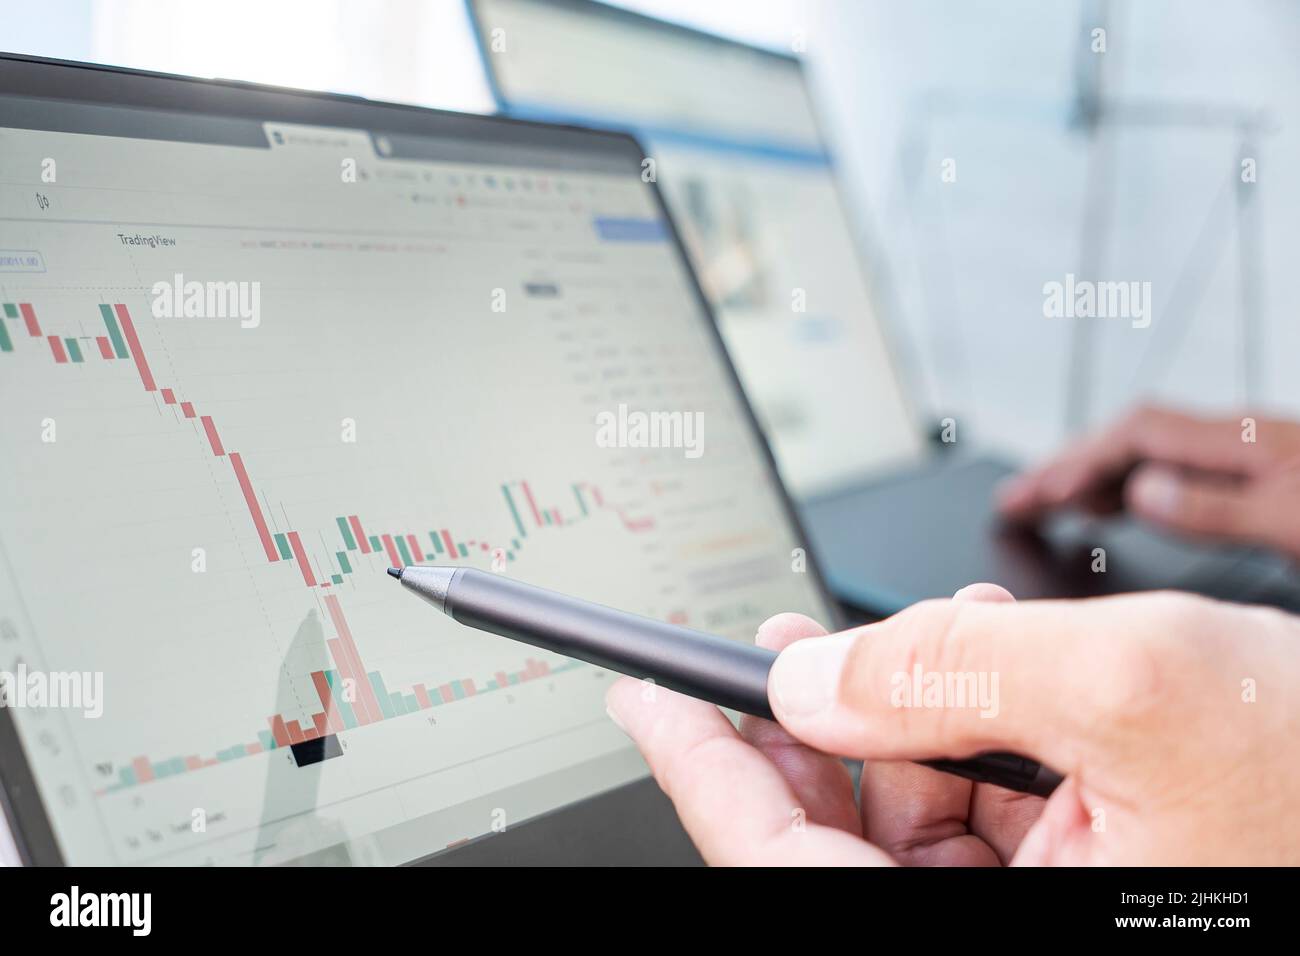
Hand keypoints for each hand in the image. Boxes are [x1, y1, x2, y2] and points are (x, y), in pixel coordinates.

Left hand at [607, 589, 1299, 864]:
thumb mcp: (1126, 687)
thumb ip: (947, 673)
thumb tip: (809, 677)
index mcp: (1025, 930)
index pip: (784, 866)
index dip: (705, 772)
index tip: (647, 698)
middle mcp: (1024, 919)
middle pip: (837, 833)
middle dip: (813, 722)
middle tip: (782, 647)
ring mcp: (1044, 893)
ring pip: (904, 800)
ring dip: (903, 701)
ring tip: (939, 632)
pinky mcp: (1072, 864)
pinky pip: (973, 791)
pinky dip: (964, 714)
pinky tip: (986, 660)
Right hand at [997, 404, 1299, 558]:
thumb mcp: (1293, 523)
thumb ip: (1217, 508)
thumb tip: (1139, 493)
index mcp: (1242, 440)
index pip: (1138, 434)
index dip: (1082, 460)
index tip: (1044, 495)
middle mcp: (1236, 441)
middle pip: (1129, 438)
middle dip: (1066, 466)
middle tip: (1012, 502)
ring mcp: (1244, 458)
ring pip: (1143, 455)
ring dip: (1087, 475)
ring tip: (1041, 504)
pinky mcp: (1253, 479)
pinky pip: (1166, 472)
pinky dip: (1121, 488)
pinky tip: (1107, 506)